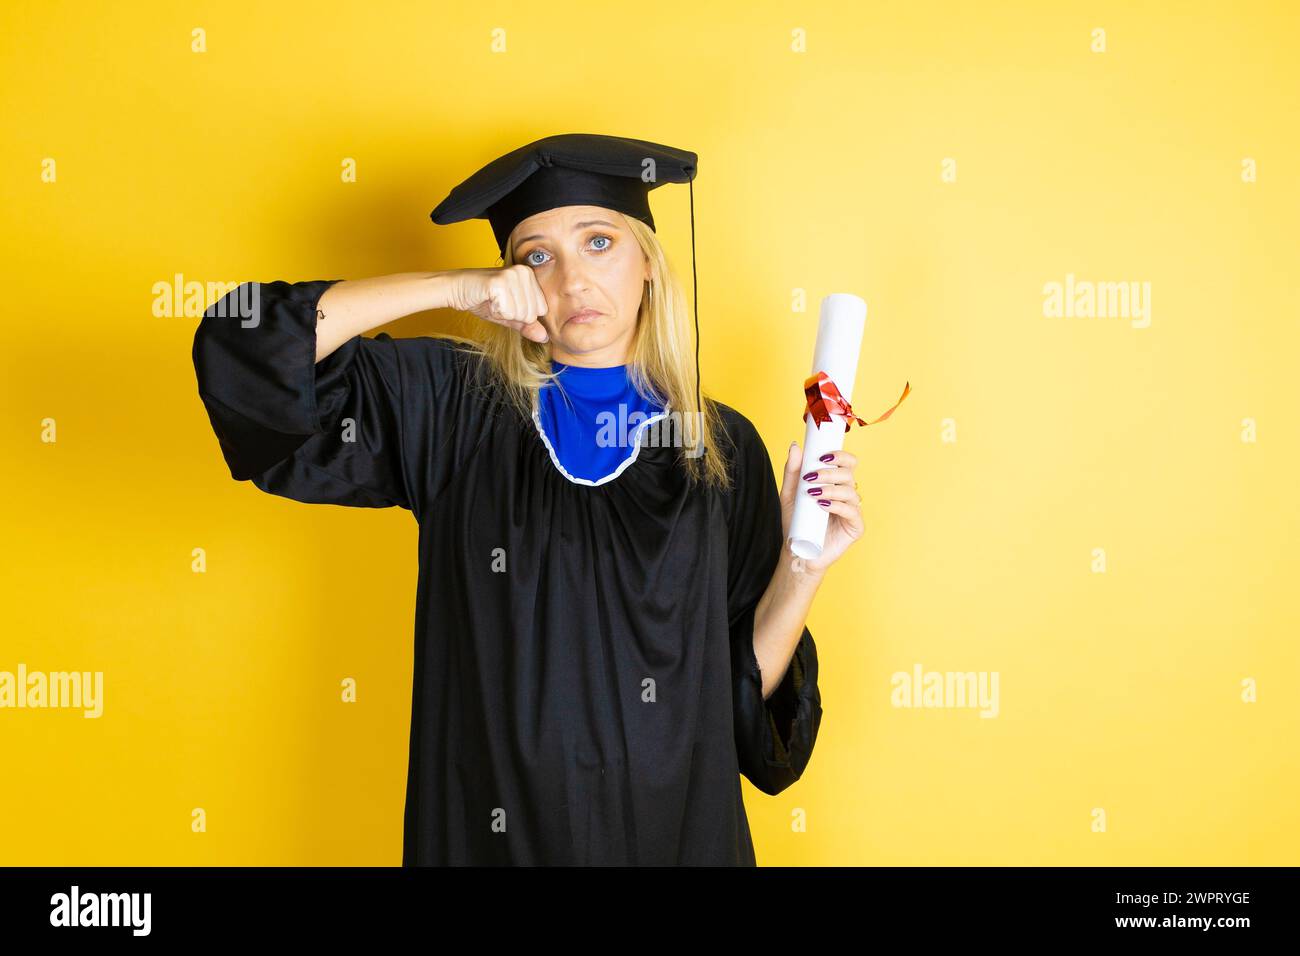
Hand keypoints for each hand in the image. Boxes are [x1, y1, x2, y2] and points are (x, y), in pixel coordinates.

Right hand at [443, 265, 549, 342]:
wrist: (457, 289)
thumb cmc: (483, 299)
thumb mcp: (509, 315)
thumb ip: (527, 325)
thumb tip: (545, 338)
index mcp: (530, 276)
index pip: (540, 311)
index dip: (521, 315)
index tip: (506, 304)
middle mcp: (524, 272)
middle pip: (531, 314)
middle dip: (512, 315)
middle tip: (497, 302)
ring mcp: (513, 276)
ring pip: (520, 314)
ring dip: (503, 313)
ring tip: (492, 300)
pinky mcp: (500, 282)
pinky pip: (507, 312)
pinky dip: (495, 312)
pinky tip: (487, 300)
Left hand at [778, 443, 864, 574]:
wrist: (796, 550)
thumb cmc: (796, 522)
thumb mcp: (789, 494)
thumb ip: (793, 471)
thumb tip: (795, 446)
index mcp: (836, 484)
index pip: (847, 463)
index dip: (840, 456)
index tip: (822, 456)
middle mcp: (847, 495)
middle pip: (849, 474)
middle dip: (830, 473)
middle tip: (812, 477)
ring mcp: (852, 511)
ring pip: (851, 492)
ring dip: (831, 489)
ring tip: (813, 494)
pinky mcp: (855, 528)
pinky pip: (852, 512)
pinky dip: (837, 506)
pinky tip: (823, 506)